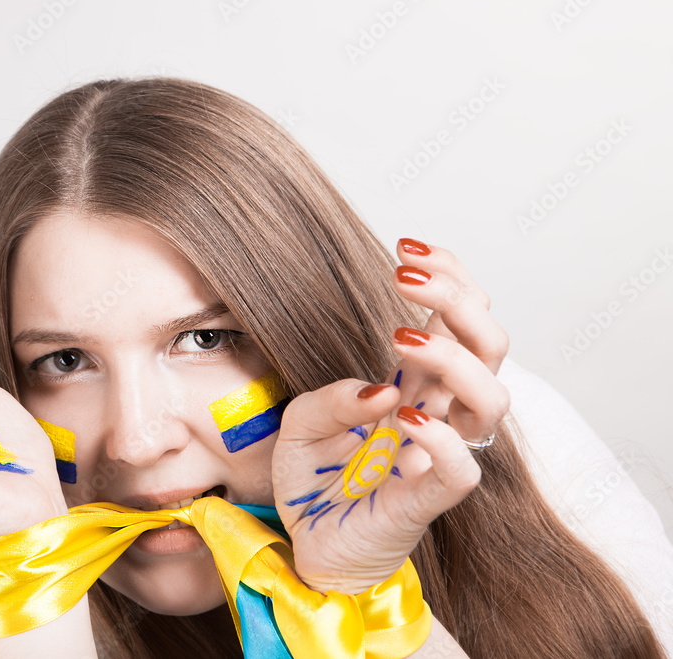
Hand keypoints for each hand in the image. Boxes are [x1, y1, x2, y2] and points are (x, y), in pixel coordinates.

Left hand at [271, 239, 509, 593]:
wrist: (310, 546)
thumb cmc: (313, 481)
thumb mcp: (298, 425)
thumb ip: (330, 399)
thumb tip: (381, 387)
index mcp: (414, 383)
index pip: (458, 318)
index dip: (449, 275)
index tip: (406, 244)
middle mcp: (437, 411)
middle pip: (491, 344)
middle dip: (458, 298)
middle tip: (404, 272)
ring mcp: (439, 453)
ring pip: (494, 399)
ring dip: (452, 356)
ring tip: (399, 337)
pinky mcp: (430, 498)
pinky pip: (463, 467)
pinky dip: (440, 437)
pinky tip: (403, 416)